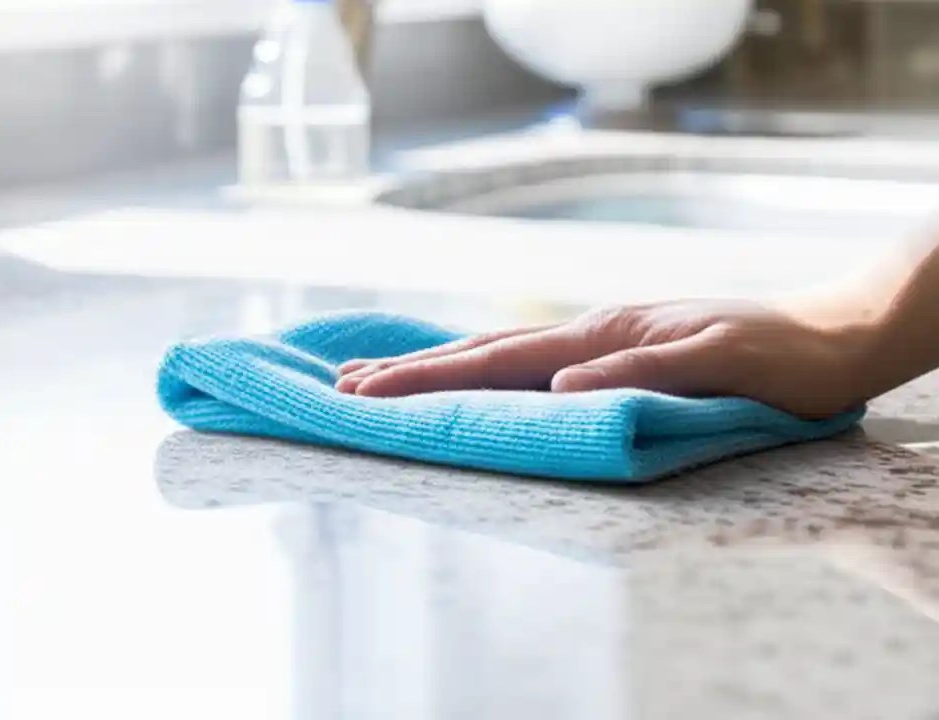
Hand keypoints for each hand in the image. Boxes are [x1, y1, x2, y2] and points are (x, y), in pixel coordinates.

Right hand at [335, 300, 878, 418]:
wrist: (826, 338)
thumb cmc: (778, 358)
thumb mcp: (718, 365)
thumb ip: (638, 372)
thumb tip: (559, 382)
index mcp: (600, 337)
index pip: (496, 361)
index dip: (428, 377)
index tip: (369, 390)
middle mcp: (587, 335)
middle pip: (480, 353)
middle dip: (409, 371)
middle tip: (343, 384)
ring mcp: (595, 342)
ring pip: (497, 356)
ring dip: (435, 368)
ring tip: (380, 376)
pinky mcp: (608, 354)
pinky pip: (525, 365)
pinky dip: (479, 370)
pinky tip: (465, 374)